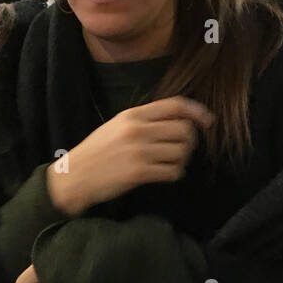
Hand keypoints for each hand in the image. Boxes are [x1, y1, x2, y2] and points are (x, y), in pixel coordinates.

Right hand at [46, 96, 214, 216]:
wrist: (74, 177)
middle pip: (184, 130)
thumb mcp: (116, 126)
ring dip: (182, 160)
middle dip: (190, 142)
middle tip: (182, 150)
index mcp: (133, 115)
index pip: (176, 105)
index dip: (198, 112)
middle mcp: (138, 130)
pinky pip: (173, 171)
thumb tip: (178, 121)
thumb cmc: (96, 152)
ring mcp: (139, 152)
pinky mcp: (139, 173)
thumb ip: (144, 121)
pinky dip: (175, 174)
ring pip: (182, 152)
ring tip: (171, 163)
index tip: (208, 121)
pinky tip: (166, 174)